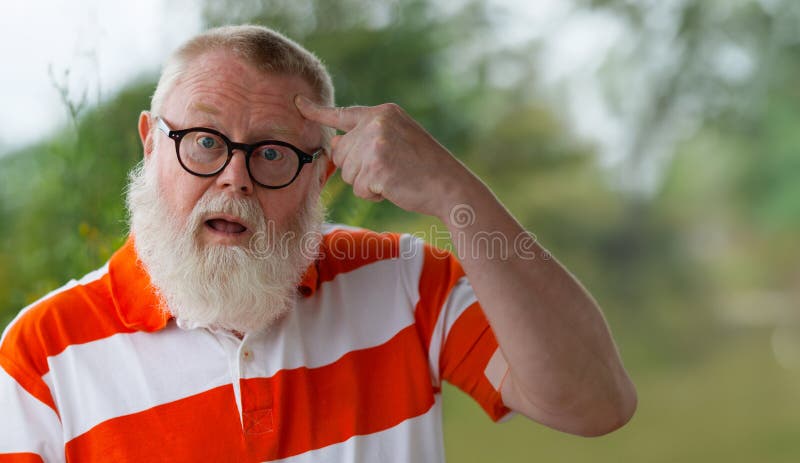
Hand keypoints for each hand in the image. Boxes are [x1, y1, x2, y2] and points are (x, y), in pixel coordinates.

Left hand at [295, 95, 472, 219]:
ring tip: (395, 178)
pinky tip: (394, 188)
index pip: (343, 113)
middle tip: (389, 170)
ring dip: (366, 184)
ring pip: (347, 173)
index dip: (317, 111)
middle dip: (358, 169)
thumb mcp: (397, 141)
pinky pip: (357, 188)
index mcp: (384, 112)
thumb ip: (366, 139)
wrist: (451, 187)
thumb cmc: (425, 168)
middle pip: (341, 153)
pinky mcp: (375, 166)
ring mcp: (375, 143)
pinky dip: (373, 195)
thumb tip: (334, 144)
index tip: (297, 103)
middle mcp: (377, 122)